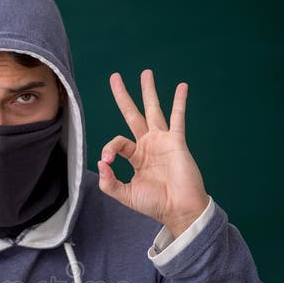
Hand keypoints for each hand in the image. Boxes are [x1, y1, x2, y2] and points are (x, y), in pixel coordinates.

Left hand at [98, 69, 208, 237]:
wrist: (179, 209)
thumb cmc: (155, 204)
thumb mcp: (126, 195)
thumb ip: (110, 182)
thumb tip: (101, 162)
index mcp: (136, 157)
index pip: (118, 142)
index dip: (109, 149)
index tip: (108, 162)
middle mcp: (148, 145)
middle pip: (132, 114)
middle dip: (123, 96)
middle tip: (115, 77)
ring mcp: (162, 141)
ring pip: (153, 110)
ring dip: (149, 91)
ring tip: (145, 73)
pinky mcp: (176, 141)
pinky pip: (177, 118)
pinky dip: (179, 102)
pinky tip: (182, 86)